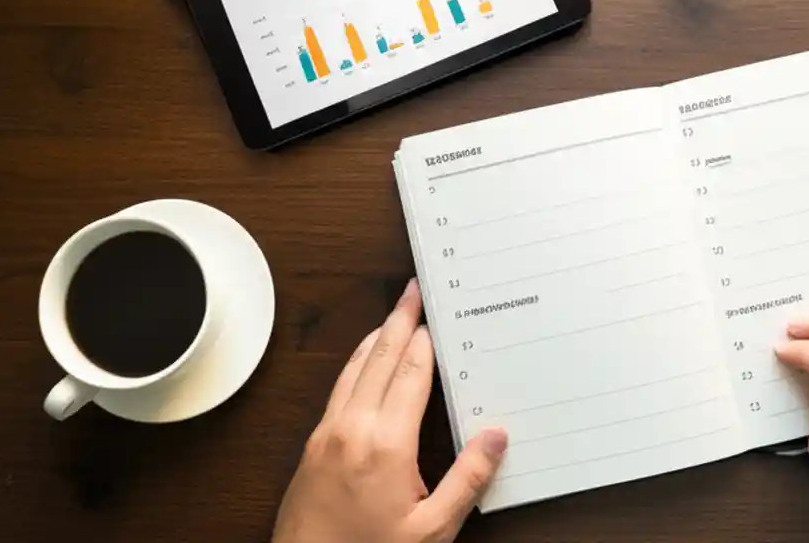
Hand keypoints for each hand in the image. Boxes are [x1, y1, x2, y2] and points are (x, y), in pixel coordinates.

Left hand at [273, 279, 507, 542]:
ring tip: (393, 315)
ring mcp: (327, 434)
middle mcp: (352, 428)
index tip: (436, 313)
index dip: (426, 340)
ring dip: (376, 337)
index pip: (412, 373)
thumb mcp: (432, 530)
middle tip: (413, 290)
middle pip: (380, 358)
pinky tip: (365, 363)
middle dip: (399, 320)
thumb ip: (468, 480)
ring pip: (354, 368)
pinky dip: (356, 363)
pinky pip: (338, 388)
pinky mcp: (312, 446)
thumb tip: (495, 436)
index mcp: (386, 444)